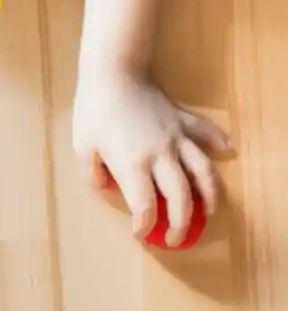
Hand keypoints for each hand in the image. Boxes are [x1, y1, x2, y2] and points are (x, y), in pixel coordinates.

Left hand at [72, 63, 231, 245]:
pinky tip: (228, 153)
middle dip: (182, 224)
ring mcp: (177, 138)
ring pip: (204, 172)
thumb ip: (92, 173)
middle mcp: (161, 156)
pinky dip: (220, 144)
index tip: (141, 234)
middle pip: (181, 198)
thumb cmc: (94, 110)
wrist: (114, 72)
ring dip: (211, 195)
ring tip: (210, 211)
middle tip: (177, 238)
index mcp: (133, 165)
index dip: (145, 226)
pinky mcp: (184, 120)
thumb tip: (106, 188)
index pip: (145, 206)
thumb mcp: (82, 146)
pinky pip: (207, 134)